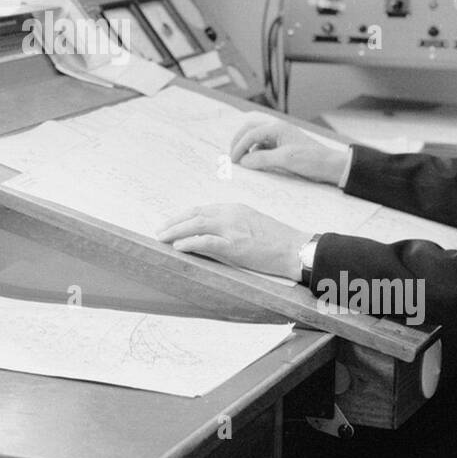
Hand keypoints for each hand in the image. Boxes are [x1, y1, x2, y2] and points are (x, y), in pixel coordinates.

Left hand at [158, 204, 308, 279]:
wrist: (296, 248)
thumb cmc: (278, 240)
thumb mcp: (253, 223)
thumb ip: (233, 224)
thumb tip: (213, 233)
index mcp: (235, 208)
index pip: (202, 209)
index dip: (184, 216)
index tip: (171, 223)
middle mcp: (231, 215)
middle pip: (195, 214)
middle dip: (174, 222)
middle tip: (160, 231)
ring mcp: (233, 230)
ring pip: (196, 225)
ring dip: (176, 232)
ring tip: (162, 239)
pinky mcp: (236, 246)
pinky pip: (206, 242)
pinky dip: (190, 243)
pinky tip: (178, 247)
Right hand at [230, 117, 350, 186]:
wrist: (331, 166)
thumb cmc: (311, 160)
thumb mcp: (285, 160)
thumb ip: (262, 159)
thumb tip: (243, 162)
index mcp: (277, 128)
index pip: (251, 133)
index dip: (239, 147)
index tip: (233, 161)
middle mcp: (277, 129)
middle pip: (250, 129)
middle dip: (238, 141)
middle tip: (231, 156)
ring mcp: (280, 137)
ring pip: (256, 138)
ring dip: (246, 147)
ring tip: (241, 161)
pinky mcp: (282, 146)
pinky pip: (263, 146)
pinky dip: (255, 152)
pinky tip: (254, 162)